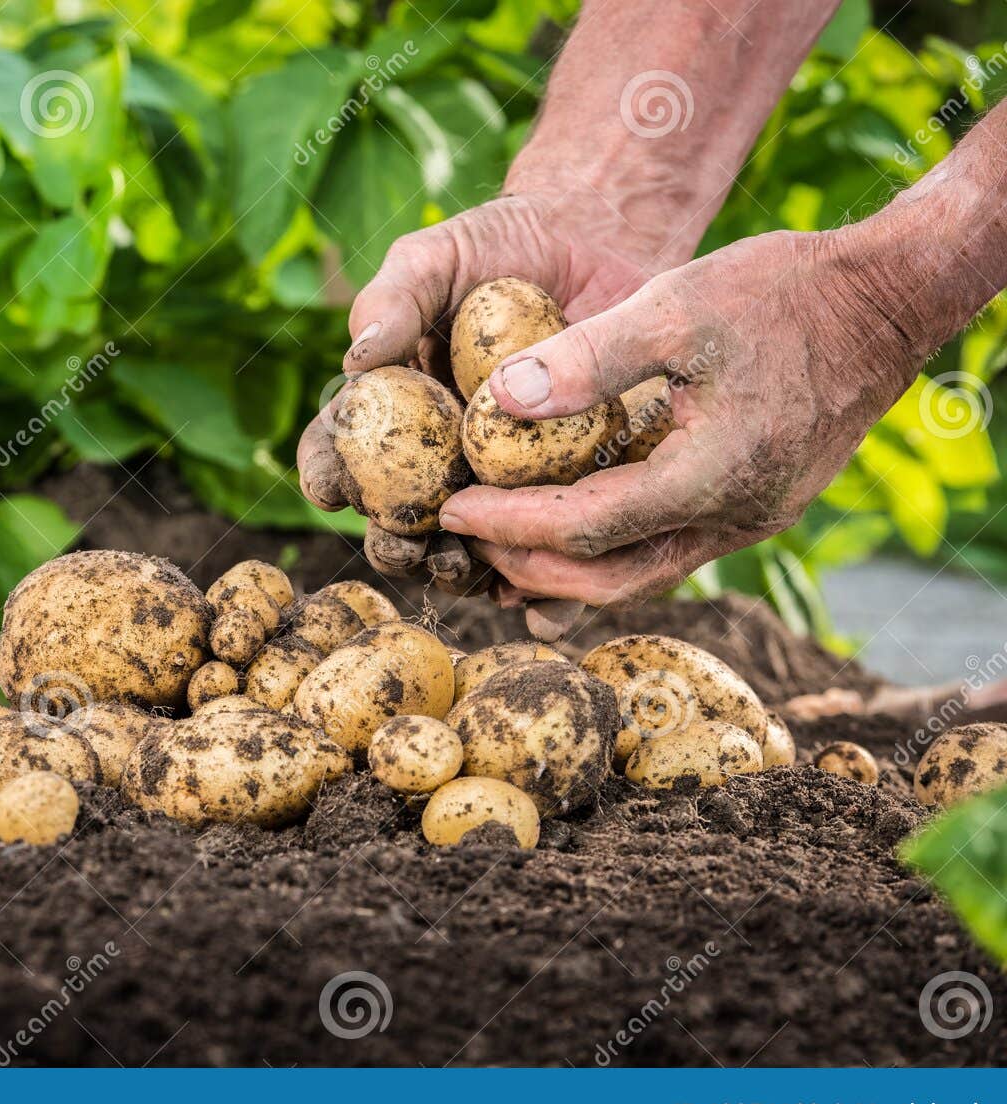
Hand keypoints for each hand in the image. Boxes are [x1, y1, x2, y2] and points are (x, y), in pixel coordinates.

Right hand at [297, 191, 669, 632]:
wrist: (601, 242)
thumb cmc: (499, 246)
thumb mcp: (438, 256)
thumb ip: (394, 299)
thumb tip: (358, 357)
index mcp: (389, 412)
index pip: (339, 452)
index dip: (326, 474)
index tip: (330, 485)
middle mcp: (436, 458)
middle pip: (397, 520)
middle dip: (393, 543)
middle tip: (405, 542)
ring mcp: (501, 483)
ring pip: (467, 549)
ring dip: (458, 571)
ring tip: (465, 568)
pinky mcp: (567, 493)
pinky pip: (550, 552)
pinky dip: (544, 589)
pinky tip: (539, 602)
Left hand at [438, 228, 924, 605]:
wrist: (887, 301)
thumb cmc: (785, 292)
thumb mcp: (680, 304)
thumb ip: (590, 356)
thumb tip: (501, 400)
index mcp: (714, 475)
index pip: (586, 527)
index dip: (510, 523)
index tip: (450, 507)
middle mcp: (734, 518)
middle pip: (608, 578)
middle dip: (526, 564)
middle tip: (462, 535)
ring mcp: (748, 521)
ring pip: (638, 576)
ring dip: (562, 571)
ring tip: (496, 548)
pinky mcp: (751, 508)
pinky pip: (664, 550)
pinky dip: (605, 551)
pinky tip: (560, 537)